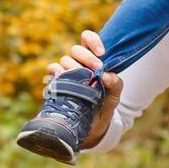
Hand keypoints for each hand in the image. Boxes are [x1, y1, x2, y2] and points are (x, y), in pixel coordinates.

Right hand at [45, 30, 122, 149]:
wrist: (92, 127)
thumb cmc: (104, 106)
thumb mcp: (114, 97)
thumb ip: (115, 85)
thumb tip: (107, 76)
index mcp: (92, 60)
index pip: (87, 39)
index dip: (93, 40)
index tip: (102, 52)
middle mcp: (78, 63)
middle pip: (76, 49)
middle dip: (87, 56)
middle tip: (97, 68)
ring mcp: (66, 72)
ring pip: (65, 59)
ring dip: (74, 67)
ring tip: (83, 80)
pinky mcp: (57, 82)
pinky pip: (52, 70)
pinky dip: (56, 72)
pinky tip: (63, 80)